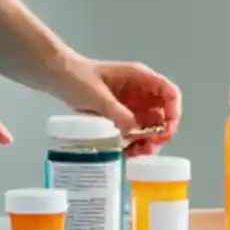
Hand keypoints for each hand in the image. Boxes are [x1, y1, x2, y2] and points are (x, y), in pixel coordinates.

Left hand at [50, 57, 181, 155]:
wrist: (56, 76)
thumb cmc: (76, 76)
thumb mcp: (97, 94)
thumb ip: (116, 111)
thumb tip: (133, 131)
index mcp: (140, 78)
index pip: (169, 93)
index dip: (173, 112)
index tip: (165, 131)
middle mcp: (140, 91)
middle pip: (163, 114)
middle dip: (160, 133)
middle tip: (148, 148)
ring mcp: (131, 104)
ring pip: (150, 126)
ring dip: (147, 141)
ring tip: (136, 154)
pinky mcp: (120, 115)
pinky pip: (134, 131)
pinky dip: (134, 142)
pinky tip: (126, 152)